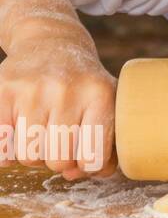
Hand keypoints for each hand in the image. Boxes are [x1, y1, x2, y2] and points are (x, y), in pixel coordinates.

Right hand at [0, 31, 116, 179]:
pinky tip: (18, 135)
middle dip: (58, 160)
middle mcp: (67, 89)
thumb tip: (81, 175)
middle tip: (59, 142)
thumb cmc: (83, 83)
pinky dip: (8, 152)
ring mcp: (33, 89)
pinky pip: (2, 147)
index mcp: (100, 94)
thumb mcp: (107, 102)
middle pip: (59, 160)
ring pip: (29, 157)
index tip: (83, 154)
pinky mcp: (3, 90)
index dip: (86, 166)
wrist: (51, 42)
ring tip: (41, 135)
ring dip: (33, 155)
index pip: (93, 157)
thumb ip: (105, 143)